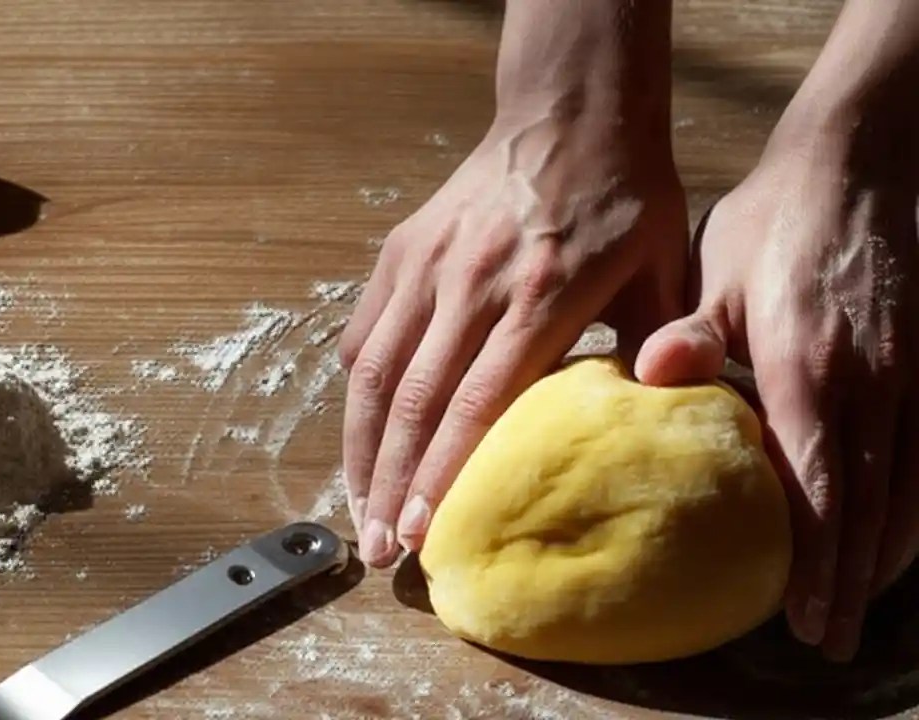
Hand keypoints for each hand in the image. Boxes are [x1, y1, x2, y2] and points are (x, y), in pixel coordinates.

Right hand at [339, 109, 687, 567]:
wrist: (570, 112)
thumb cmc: (624, 199)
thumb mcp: (663, 267)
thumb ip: (666, 342)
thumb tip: (662, 412)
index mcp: (538, 297)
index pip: (473, 403)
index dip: (439, 474)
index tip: (418, 532)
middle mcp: (469, 284)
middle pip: (410, 401)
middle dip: (387, 483)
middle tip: (376, 548)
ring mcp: (425, 264)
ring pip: (373, 372)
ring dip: (360, 447)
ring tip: (355, 506)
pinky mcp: (401, 249)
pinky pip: (364, 331)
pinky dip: (356, 390)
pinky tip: (360, 432)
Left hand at [636, 126, 918, 661]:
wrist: (861, 160)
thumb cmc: (776, 220)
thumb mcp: (721, 271)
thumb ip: (694, 333)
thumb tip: (652, 376)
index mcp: (807, 369)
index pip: (819, 489)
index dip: (816, 561)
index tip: (804, 616)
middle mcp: (871, 382)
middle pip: (871, 507)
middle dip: (853, 580)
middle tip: (831, 636)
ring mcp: (912, 372)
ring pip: (911, 487)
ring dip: (888, 552)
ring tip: (860, 600)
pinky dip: (915, 503)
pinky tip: (897, 531)